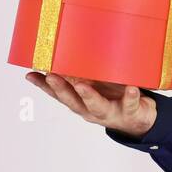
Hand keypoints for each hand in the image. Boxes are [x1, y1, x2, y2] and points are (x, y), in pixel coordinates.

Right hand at [25, 71, 155, 137]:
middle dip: (61, 89)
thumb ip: (82, 74)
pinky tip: (131, 88)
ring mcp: (111, 112)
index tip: (30, 74)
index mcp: (81, 103)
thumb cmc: (114, 98)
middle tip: (51, 75)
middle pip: (73, 101)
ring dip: (89, 96)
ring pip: (98, 106)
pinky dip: (130, 96)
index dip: (44, 86)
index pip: (59, 95)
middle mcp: (92, 110)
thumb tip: (66, 51)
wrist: (140, 120)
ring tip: (82, 85)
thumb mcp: (96, 86)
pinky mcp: (131, 112)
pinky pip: (131, 104)